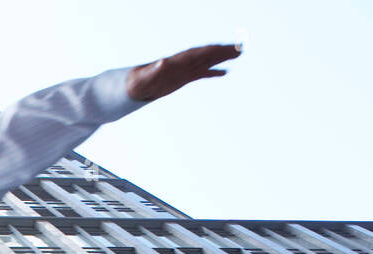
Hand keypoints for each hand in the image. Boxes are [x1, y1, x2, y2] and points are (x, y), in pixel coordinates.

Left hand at [126, 43, 240, 101]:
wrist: (131, 87)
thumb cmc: (136, 82)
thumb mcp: (145, 78)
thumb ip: (155, 70)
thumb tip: (163, 61)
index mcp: (176, 61)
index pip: (198, 53)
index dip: (213, 50)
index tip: (227, 48)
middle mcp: (182, 63)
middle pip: (206, 54)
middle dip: (223, 51)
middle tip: (241, 48)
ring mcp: (183, 70)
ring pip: (206, 61)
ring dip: (222, 58)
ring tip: (239, 54)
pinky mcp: (182, 78)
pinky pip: (200, 73)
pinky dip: (213, 72)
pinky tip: (224, 72)